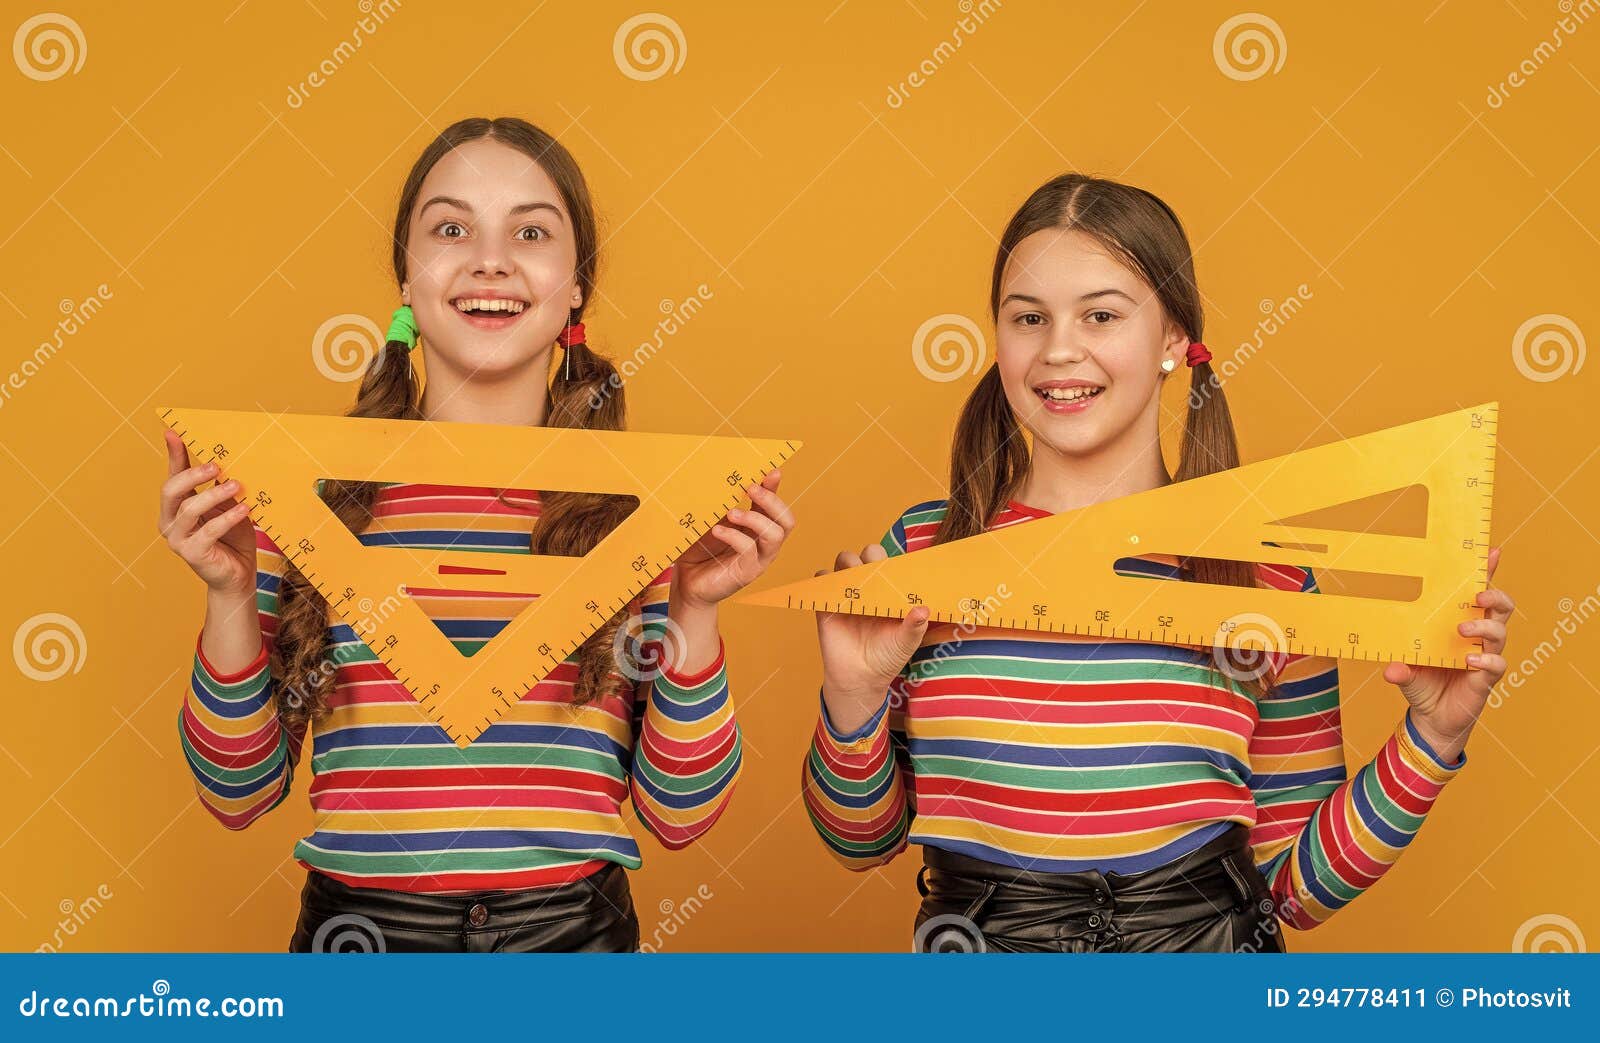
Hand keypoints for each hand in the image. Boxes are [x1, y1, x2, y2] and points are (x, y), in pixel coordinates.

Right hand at [158, 429, 256, 597]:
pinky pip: (208, 531)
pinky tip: (244, 508)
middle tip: (216, 465)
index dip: (173, 454)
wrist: (239, 574)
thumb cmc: (233, 537)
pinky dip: (227, 518)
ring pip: (189, 510)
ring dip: (214, 495)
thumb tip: (229, 458)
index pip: (172, 475)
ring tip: (236, 486)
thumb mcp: (227, 505)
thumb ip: (221, 486)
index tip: (174, 432)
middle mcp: (170, 521)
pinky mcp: (192, 554)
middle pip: (171, 490)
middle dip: (192, 474)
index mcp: (176, 506)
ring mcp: (178, 539)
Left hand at [671, 469, 793, 608]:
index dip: (775, 487)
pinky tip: (717, 531)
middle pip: (786, 520)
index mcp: (757, 527)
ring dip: (756, 519)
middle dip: (772, 501)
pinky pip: (749, 551)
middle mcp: (764, 542)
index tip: (771, 470)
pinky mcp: (747, 573)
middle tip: (751, 489)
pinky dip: (734, 537)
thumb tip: (716, 479)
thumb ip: (718, 505)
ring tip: (732, 513)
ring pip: (776, 535)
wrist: (687, 583)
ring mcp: (759, 559)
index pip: (774, 504)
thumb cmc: (698, 551)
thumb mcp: (708, 522)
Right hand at [817, 541, 930, 732]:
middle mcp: (870, 586)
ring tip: (855, 582)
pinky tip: (835, 593)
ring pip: (844, 561)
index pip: (892, 563)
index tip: (894, 569)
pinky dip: (824, 579)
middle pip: (867, 554)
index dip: (893, 560)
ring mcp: (848, 592)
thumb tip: (924, 610)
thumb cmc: (886, 657)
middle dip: (870, 556)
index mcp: (890, 591)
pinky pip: (821, 580)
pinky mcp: (827, 602)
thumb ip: (914, 627)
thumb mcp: (905, 642)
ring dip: (848, 563)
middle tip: (874, 573)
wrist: (860, 678)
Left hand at [1382, 545, 1510, 763]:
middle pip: (1500, 607)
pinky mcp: (1486, 678)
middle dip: (1494, 594)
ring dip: (1484, 625)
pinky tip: (1471, 659)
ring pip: (1501, 631)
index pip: (1477, 594)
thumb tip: (1391, 669)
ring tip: (1462, 629)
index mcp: (1459, 623)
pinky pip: (1497, 664)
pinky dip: (1486, 659)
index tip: (1493, 552)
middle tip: (1477, 595)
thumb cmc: (1422, 683)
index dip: (1488, 572)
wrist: (1431, 718)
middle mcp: (1477, 636)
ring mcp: (1484, 655)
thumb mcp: (1405, 670)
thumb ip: (1400, 667)